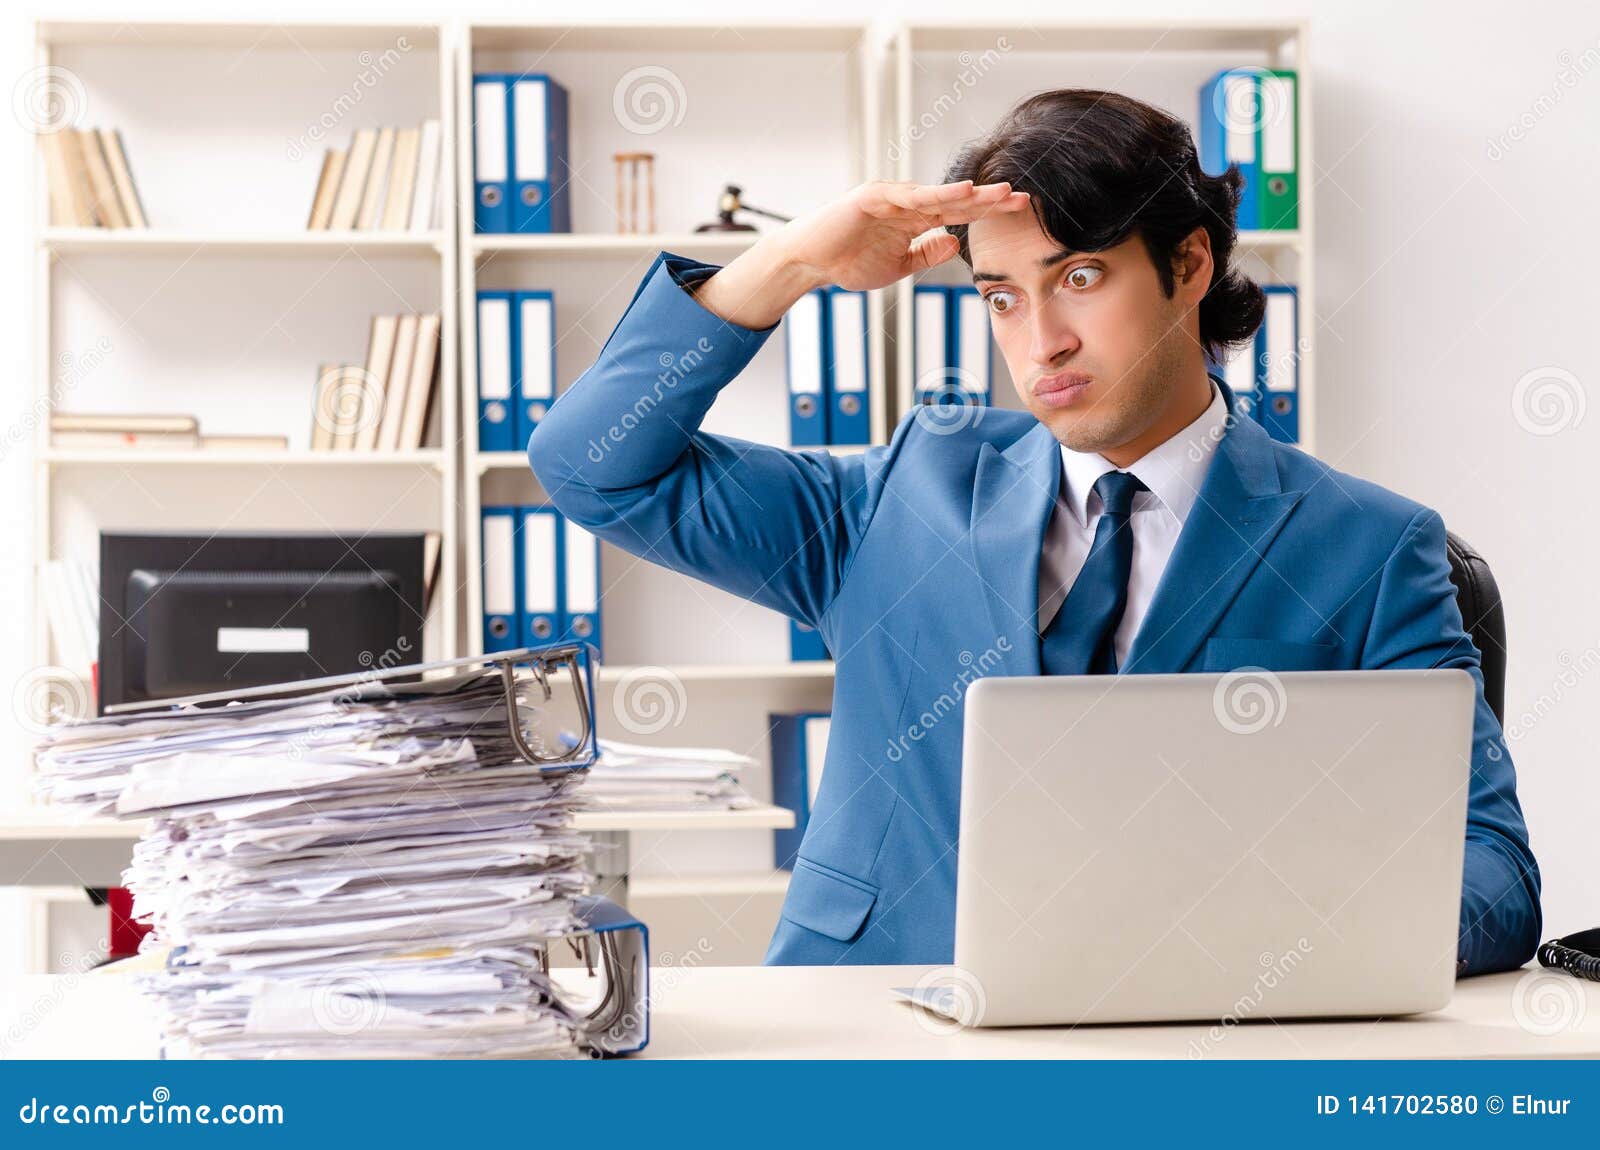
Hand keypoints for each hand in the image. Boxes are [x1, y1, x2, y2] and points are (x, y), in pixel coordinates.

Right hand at [782, 178, 1030, 291]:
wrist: (811, 261)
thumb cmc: (850, 261)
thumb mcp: (899, 266)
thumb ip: (926, 254)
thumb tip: (954, 243)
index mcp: (916, 220)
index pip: (960, 214)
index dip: (988, 212)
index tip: (1019, 210)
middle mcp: (908, 204)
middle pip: (955, 201)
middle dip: (988, 200)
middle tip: (1020, 197)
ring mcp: (891, 198)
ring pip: (936, 195)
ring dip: (967, 195)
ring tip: (996, 193)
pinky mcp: (872, 197)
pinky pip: (907, 196)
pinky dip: (932, 194)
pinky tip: (956, 193)